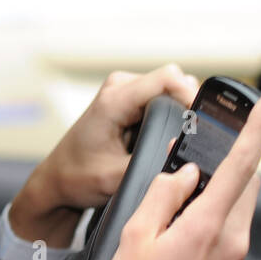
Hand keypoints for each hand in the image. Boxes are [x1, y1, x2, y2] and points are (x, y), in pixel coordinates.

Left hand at [9, 64, 198, 246]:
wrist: (56, 180)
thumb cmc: (77, 178)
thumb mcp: (115, 178)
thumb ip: (150, 165)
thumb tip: (184, 160)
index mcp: (114, 100)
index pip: (167, 79)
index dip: (191, 95)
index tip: (203, 121)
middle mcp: (119, 87)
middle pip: (174, 81)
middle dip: (188, 106)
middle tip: (196, 137)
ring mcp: (124, 90)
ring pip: (171, 88)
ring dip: (180, 111)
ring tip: (180, 140)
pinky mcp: (129, 100)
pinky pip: (162, 97)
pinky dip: (171, 114)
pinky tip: (169, 136)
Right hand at [43, 90, 260, 259]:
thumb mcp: (135, 235)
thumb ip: (163, 194)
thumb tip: (185, 171)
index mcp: (209, 225)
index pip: (243, 163)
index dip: (258, 126)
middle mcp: (232, 240)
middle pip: (244, 181)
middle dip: (225, 161)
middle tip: (191, 159)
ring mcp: (233, 258)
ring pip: (236, 204)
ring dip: (216, 189)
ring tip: (174, 202)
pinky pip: (228, 227)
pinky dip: (211, 213)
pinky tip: (177, 229)